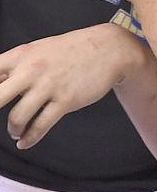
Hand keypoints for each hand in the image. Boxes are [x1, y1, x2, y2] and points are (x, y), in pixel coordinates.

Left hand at [0, 23, 146, 148]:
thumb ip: (12, 67)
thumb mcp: (36, 51)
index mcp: (19, 56)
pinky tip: (25, 142)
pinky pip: (42, 125)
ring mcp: (48, 86)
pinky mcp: (66, 100)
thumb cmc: (69, 50)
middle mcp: (30, 71)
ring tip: (15, 132)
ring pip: (18, 117)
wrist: (108, 49)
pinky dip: (30, 137)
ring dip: (13, 129)